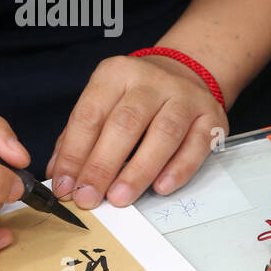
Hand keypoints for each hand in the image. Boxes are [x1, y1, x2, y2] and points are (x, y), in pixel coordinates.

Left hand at [45, 54, 227, 209]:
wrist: (184, 72)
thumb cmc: (134, 97)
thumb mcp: (102, 102)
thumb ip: (77, 137)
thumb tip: (59, 178)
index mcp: (115, 74)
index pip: (90, 115)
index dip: (74, 153)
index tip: (64, 186)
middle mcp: (151, 81)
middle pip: (125, 124)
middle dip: (102, 165)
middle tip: (88, 197)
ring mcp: (184, 96)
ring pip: (162, 134)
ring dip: (138, 170)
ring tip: (120, 198)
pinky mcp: (211, 116)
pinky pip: (196, 145)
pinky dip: (178, 169)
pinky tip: (161, 187)